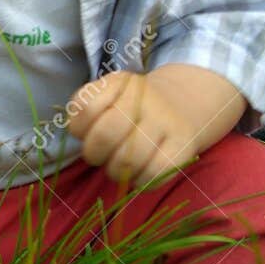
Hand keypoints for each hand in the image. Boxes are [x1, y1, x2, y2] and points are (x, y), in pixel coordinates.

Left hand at [64, 69, 198, 187]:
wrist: (185, 102)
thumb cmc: (135, 106)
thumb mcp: (110, 94)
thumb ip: (88, 109)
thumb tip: (79, 133)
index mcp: (120, 83)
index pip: (85, 107)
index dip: (79, 129)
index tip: (87, 133)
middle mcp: (144, 98)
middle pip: (105, 134)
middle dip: (94, 153)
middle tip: (99, 156)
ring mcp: (166, 120)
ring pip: (128, 159)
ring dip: (115, 171)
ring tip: (118, 166)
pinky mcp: (183, 144)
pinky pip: (153, 173)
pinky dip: (139, 181)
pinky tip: (139, 174)